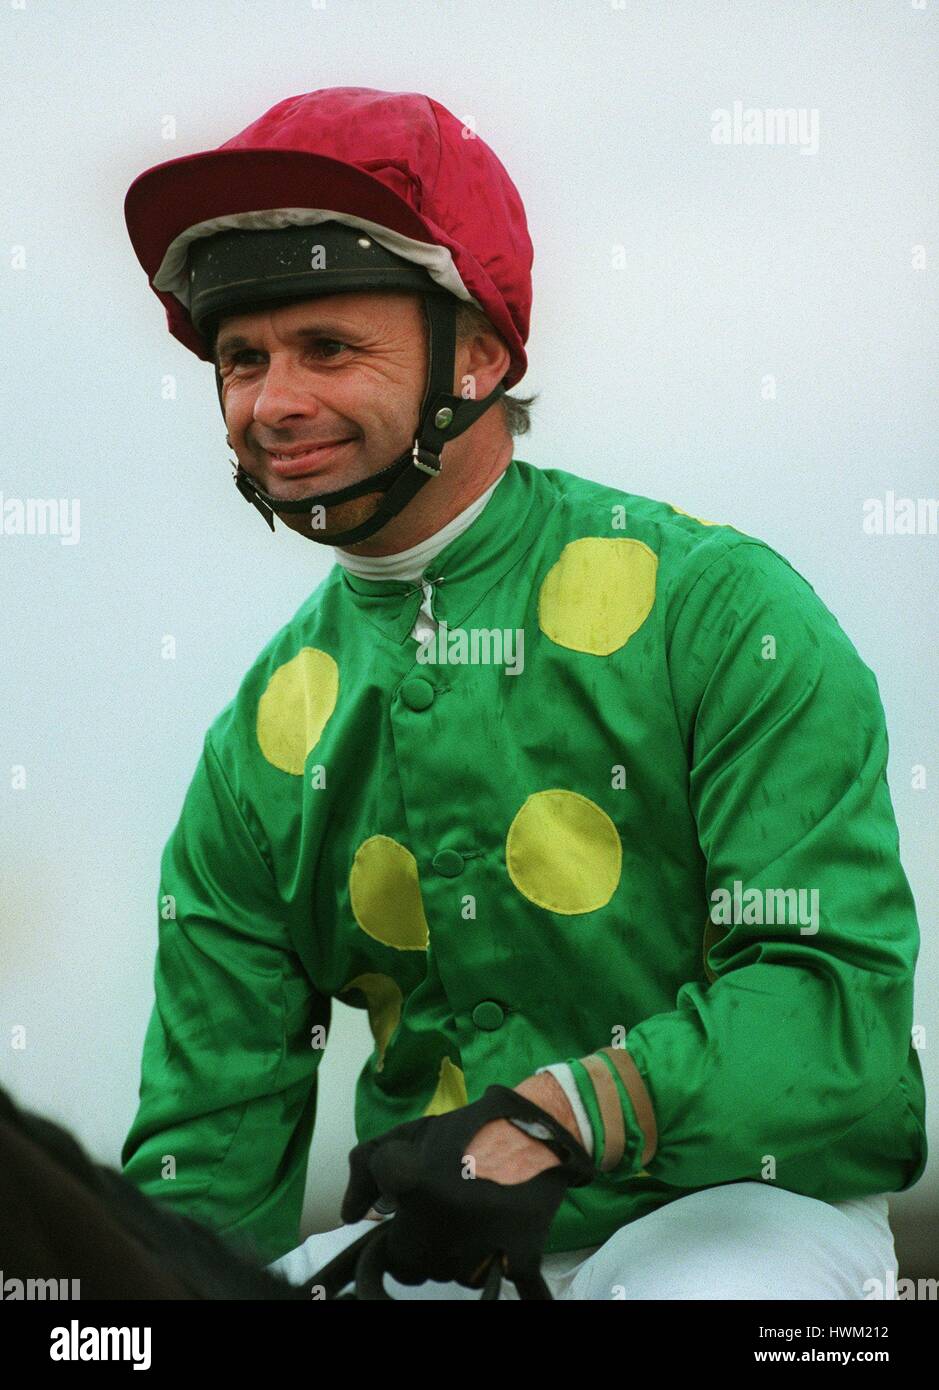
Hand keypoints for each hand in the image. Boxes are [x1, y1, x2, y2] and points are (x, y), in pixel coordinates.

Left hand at [340, 1084, 592, 1287]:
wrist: (530, 1127)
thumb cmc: (462, 1132)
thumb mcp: (407, 1136)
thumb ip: (367, 1170)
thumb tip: (350, 1214)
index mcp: (412, 1213)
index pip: (396, 1255)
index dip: (402, 1239)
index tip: (412, 1220)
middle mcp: (442, 1244)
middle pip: (429, 1270)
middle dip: (432, 1249)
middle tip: (445, 1215)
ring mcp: (482, 1256)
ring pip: (464, 1276)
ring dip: (465, 1257)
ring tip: (477, 1219)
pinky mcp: (521, 1259)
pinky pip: (515, 1285)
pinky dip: (514, 1280)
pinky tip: (517, 1273)